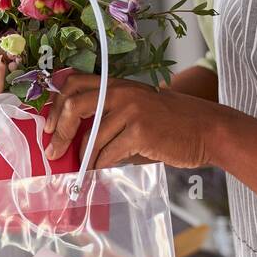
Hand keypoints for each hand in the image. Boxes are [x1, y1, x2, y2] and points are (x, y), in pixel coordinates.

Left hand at [43, 73, 224, 168]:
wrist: (206, 130)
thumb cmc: (171, 124)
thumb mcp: (138, 109)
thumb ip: (110, 115)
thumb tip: (75, 138)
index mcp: (119, 84)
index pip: (75, 83)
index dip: (56, 105)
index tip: (49, 126)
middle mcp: (123, 92)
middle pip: (75, 106)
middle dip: (59, 132)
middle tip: (54, 152)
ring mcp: (132, 111)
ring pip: (92, 138)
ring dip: (83, 159)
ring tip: (80, 171)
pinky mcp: (140, 132)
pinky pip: (109, 153)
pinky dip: (101, 166)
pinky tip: (99, 173)